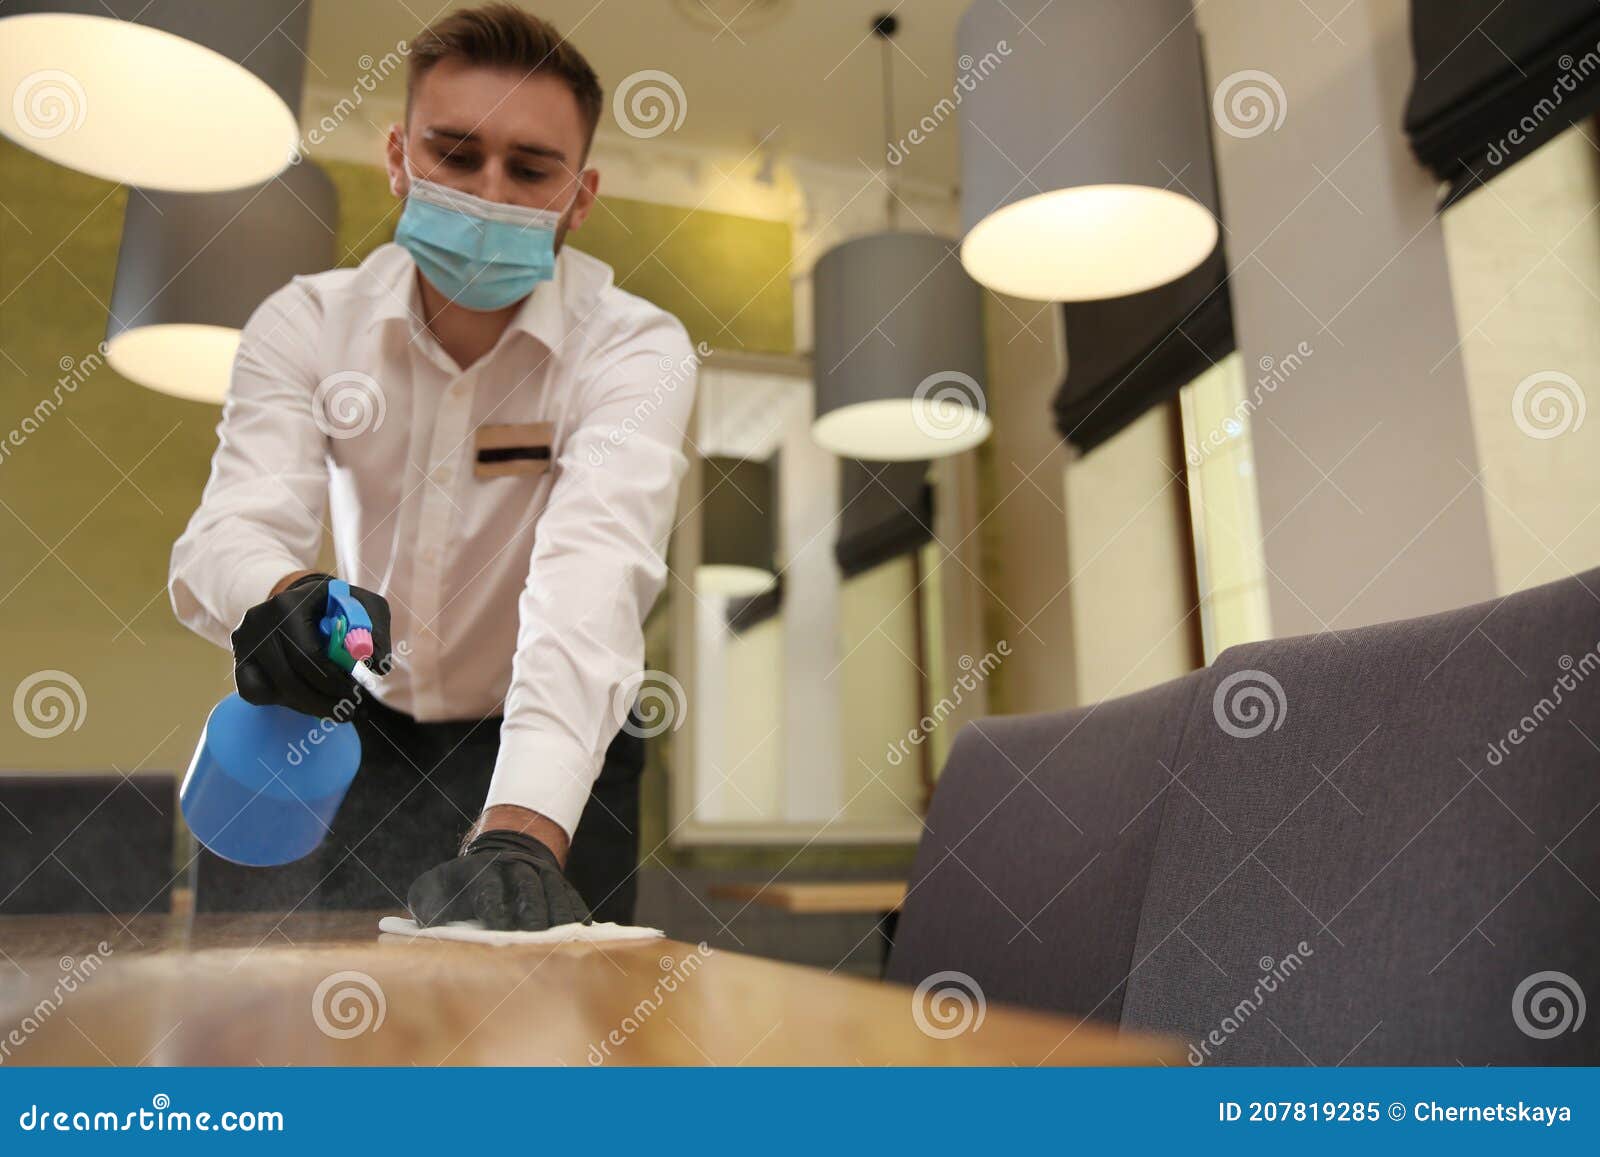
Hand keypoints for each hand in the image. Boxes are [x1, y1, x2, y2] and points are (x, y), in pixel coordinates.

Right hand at [231, 572, 391, 716]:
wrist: (301, 600)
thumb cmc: (338, 606)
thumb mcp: (365, 607)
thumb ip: (377, 632)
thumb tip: (379, 666)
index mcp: (289, 603)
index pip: (307, 655)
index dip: (333, 682)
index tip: (355, 695)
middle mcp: (259, 620)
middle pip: (289, 678)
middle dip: (323, 702)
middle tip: (349, 713)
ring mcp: (244, 641)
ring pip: (273, 689)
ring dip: (308, 705)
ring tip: (334, 708)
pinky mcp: (239, 659)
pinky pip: (254, 692)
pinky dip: (282, 700)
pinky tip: (305, 697)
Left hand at [407, 830, 590, 930]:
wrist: (497, 851)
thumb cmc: (458, 885)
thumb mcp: (434, 886)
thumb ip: (427, 905)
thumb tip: (428, 924)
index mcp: (480, 871)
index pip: (489, 890)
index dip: (495, 910)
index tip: (498, 930)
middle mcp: (514, 868)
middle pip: (527, 890)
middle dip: (532, 914)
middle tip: (536, 938)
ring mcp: (540, 873)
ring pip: (554, 893)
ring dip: (559, 917)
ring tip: (563, 942)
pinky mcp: (559, 882)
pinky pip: (571, 897)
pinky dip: (577, 915)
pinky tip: (582, 934)